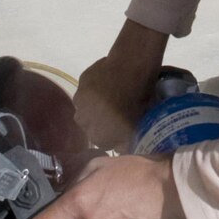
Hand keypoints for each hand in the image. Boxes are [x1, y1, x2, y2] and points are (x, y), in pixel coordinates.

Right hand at [73, 20, 168, 150]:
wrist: (131, 70)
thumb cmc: (138, 102)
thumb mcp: (136, 128)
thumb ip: (125, 142)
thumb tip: (120, 148)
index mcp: (98, 136)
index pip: (103, 142)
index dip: (112, 134)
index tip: (121, 125)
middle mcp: (83, 121)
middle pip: (90, 124)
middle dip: (101, 119)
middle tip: (116, 109)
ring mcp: (80, 100)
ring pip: (86, 107)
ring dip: (95, 104)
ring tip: (112, 95)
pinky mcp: (81, 81)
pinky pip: (86, 89)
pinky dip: (94, 88)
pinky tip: (108, 82)